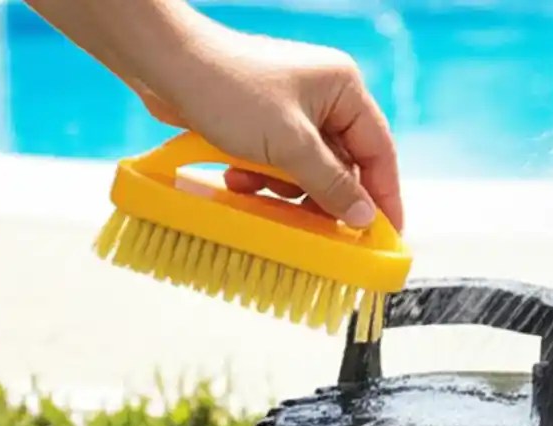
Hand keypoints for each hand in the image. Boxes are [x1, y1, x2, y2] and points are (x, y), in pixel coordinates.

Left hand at [134, 32, 403, 231]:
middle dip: (319, 194)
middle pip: (341, 164)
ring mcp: (292, 108)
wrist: (165, 65)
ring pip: (306, 169)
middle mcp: (323, 96)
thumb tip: (364, 218)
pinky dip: (260, 176)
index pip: (378, 151)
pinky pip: (277, 162)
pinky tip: (236, 176)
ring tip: (255, 186)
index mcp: (343, 89)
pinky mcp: (262, 120)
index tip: (387, 234)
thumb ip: (331, 184)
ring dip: (282, 188)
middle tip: (314, 228)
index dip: (384, 195)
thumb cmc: (228, 89)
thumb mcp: (288, 146)